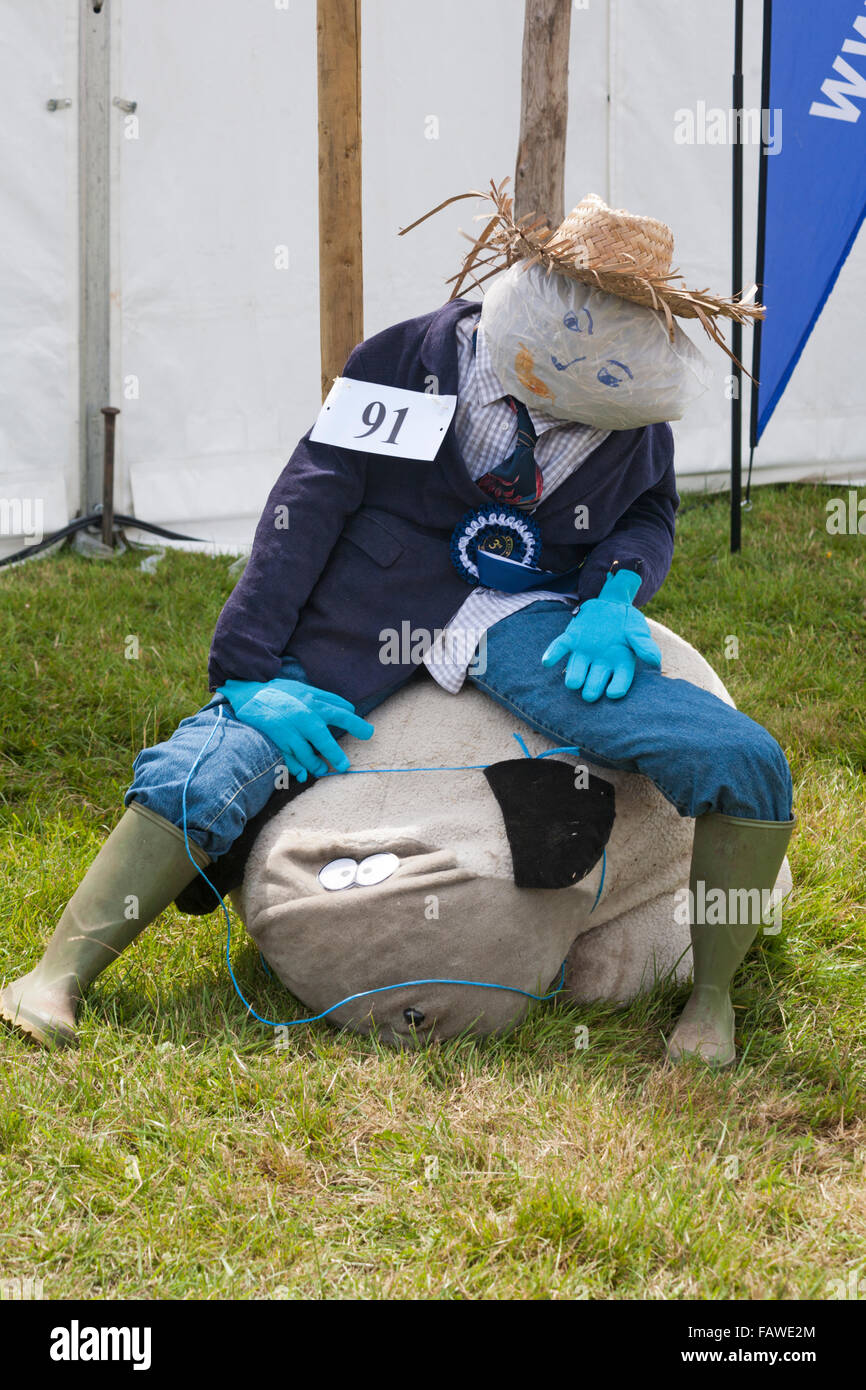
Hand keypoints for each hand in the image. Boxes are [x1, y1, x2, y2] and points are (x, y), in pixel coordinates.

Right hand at [218, 678, 373, 780]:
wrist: (249, 693)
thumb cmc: (281, 692)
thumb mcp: (305, 688)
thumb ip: (326, 698)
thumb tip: (349, 707)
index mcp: (314, 702)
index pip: (341, 714)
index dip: (357, 724)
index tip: (368, 733)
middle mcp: (304, 717)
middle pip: (324, 740)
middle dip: (336, 754)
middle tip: (344, 766)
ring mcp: (290, 730)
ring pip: (306, 754)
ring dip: (315, 765)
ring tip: (321, 770)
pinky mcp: (277, 740)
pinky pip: (290, 759)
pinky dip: (296, 768)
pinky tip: (302, 775)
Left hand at [541, 569, 660, 700]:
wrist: (611, 603)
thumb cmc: (628, 622)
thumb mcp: (638, 630)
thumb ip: (644, 645)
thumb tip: (654, 661)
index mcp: (620, 665)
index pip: (619, 683)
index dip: (616, 689)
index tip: (613, 693)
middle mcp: (600, 664)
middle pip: (594, 684)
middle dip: (591, 689)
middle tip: (589, 693)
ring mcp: (584, 654)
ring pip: (575, 672)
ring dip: (573, 677)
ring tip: (573, 681)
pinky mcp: (571, 640)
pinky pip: (559, 648)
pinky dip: (552, 655)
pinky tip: (547, 662)